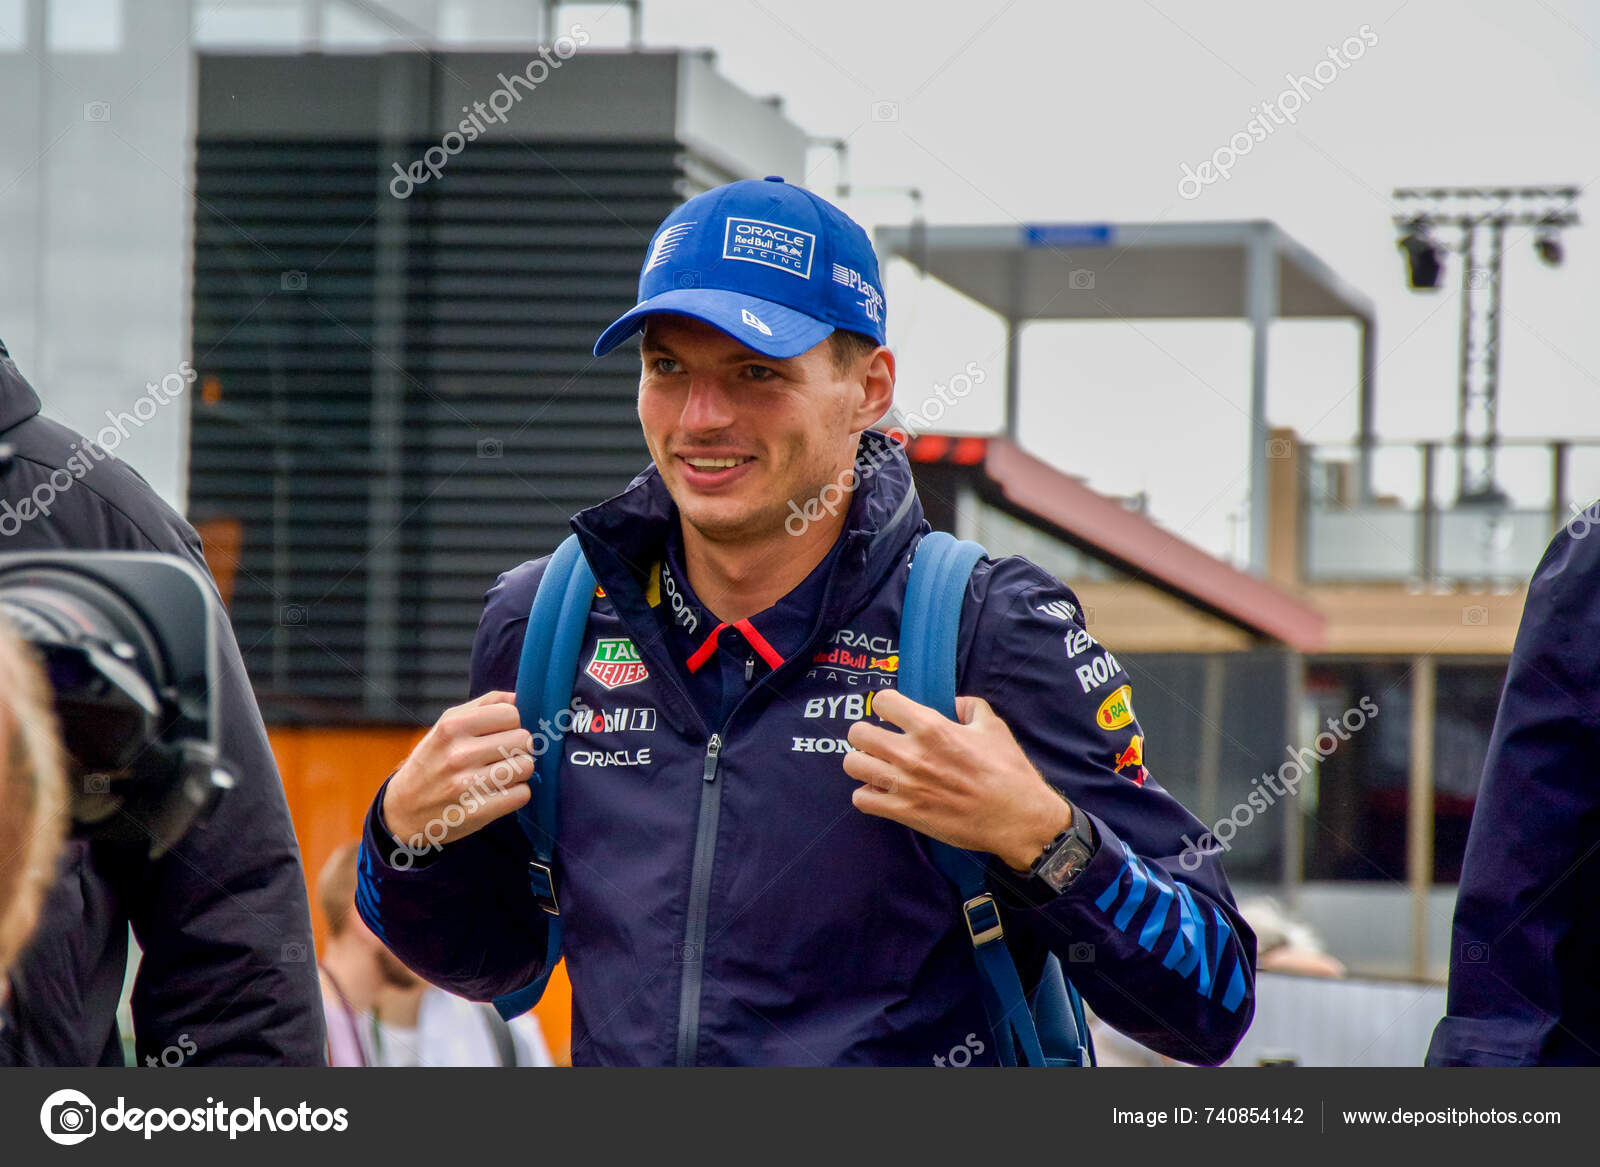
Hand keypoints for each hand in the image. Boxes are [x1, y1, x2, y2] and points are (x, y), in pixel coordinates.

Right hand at [380, 691, 536, 849]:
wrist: (403, 810)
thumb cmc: (433, 761)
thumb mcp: (446, 725)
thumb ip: (484, 705)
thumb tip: (521, 697)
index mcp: (452, 727)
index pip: (511, 713)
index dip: (511, 724)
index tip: (500, 734)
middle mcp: (458, 754)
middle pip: (523, 739)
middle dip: (518, 748)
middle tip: (501, 757)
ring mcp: (467, 785)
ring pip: (527, 766)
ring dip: (520, 771)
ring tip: (501, 775)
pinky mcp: (476, 812)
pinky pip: (522, 794)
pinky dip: (516, 794)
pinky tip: (499, 793)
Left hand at [843, 690, 1072, 870]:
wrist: (1017, 817)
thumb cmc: (1008, 771)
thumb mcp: (993, 727)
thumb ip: (970, 707)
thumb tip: (955, 703)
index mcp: (932, 727)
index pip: (882, 700)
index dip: (886, 706)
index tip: (894, 715)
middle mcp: (911, 753)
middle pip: (858, 732)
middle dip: (866, 734)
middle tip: (880, 742)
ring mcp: (904, 784)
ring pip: (852, 764)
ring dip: (862, 763)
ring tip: (877, 767)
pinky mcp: (903, 813)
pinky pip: (861, 799)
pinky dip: (868, 795)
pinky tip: (883, 793)